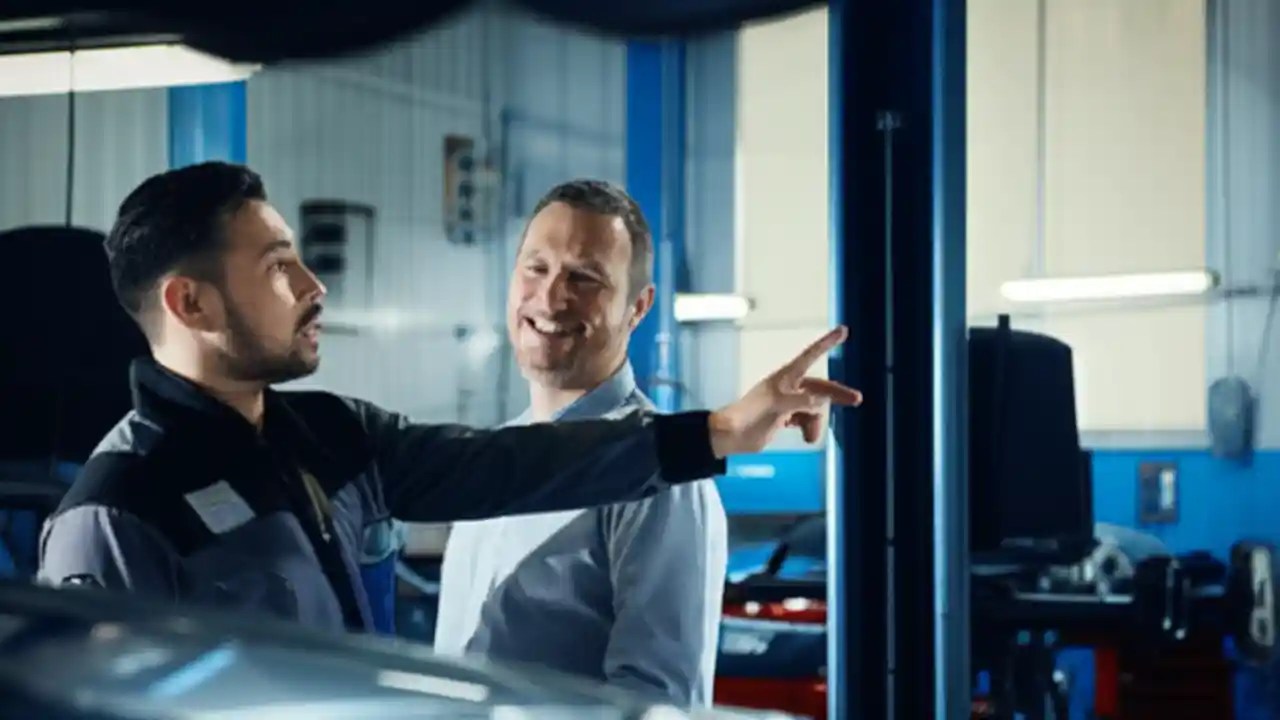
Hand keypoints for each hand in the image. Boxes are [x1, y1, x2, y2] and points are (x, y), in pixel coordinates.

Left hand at [708, 326, 862, 457]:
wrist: (732, 436)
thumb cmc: (749, 416)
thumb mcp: (776, 406)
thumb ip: (800, 402)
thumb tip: (821, 402)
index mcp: (785, 377)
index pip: (811, 355)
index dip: (827, 343)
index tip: (843, 330)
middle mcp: (789, 386)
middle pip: (820, 387)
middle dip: (837, 395)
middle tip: (857, 399)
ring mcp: (788, 402)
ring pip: (815, 408)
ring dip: (816, 423)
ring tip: (810, 438)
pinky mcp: (785, 418)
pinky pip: (806, 420)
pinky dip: (809, 428)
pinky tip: (806, 438)